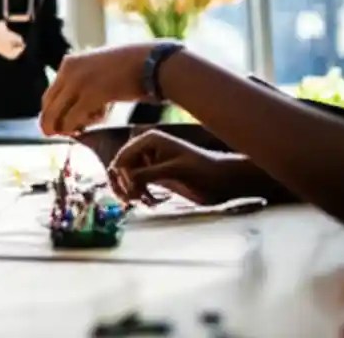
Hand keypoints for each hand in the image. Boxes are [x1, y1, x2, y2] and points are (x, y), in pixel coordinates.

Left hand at [40, 43, 151, 134]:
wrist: (154, 62)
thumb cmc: (132, 68)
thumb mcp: (99, 70)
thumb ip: (83, 84)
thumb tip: (71, 109)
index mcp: (69, 62)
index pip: (50, 92)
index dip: (50, 112)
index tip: (54, 126)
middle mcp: (69, 69)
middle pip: (49, 104)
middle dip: (51, 122)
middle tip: (55, 135)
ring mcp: (79, 81)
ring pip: (57, 113)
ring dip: (66, 126)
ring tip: (89, 123)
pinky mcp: (92, 94)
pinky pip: (72, 118)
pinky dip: (76, 127)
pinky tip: (95, 123)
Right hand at [108, 130, 246, 205]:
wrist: (223, 181)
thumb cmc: (202, 170)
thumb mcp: (174, 170)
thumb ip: (148, 174)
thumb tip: (124, 181)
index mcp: (149, 141)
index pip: (123, 157)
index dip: (123, 175)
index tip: (133, 191)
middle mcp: (146, 150)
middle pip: (121, 168)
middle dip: (123, 185)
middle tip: (132, 200)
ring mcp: (150, 164)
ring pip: (126, 179)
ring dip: (130, 192)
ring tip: (142, 202)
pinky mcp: (155, 177)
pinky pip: (136, 186)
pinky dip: (138, 196)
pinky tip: (149, 203)